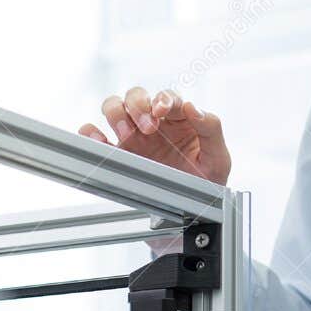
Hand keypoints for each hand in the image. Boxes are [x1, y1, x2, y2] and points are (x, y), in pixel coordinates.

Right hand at [79, 86, 231, 185]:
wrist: (189, 215)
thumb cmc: (206, 184)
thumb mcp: (218, 159)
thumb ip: (211, 129)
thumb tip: (193, 106)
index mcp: (180, 120)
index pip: (167, 97)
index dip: (162, 99)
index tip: (161, 111)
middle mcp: (154, 124)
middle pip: (136, 95)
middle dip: (138, 106)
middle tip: (147, 128)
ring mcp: (133, 137)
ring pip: (114, 106)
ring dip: (117, 114)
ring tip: (126, 135)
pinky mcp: (118, 153)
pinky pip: (94, 133)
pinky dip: (91, 132)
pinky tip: (101, 142)